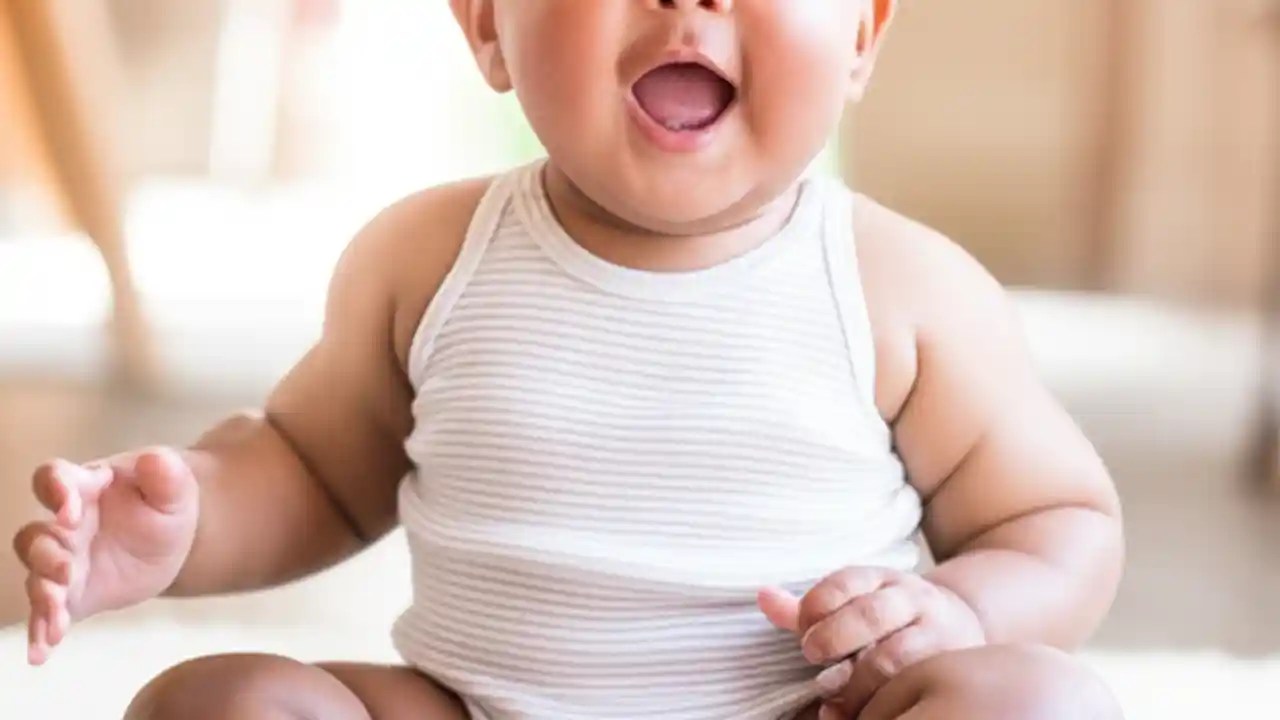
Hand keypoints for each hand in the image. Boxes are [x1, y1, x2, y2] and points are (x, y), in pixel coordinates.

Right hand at [12, 449, 198, 665]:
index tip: (69, 509)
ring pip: (37, 575)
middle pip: (36, 535)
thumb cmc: (165, 501)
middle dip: (46, 554)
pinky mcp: (72, 594)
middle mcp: (64, 525)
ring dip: (42, 594)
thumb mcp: (175, 487)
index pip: (54, 478)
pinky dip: (41, 630)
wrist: (172, 539)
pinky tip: (41, 652)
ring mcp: (64, 561)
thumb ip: (166, 473)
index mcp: (85, 486)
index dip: (55, 491)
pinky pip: (49, 612)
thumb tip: (155, 460)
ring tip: (56, 615)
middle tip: (66, 569)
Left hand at [758, 568, 984, 719]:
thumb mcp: (856, 601)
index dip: (816, 605)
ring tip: (831, 702)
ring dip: (857, 680)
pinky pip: (915, 684)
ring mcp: (935, 632)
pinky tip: (860, 715)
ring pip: (895, 655)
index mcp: (881, 579)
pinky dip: (884, 702)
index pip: (844, 583)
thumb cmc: (891, 616)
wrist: (963, 622)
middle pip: (869, 614)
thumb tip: (763, 597)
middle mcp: (911, 599)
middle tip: (811, 655)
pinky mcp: (949, 664)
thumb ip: (810, 607)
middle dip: (834, 636)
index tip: (801, 630)